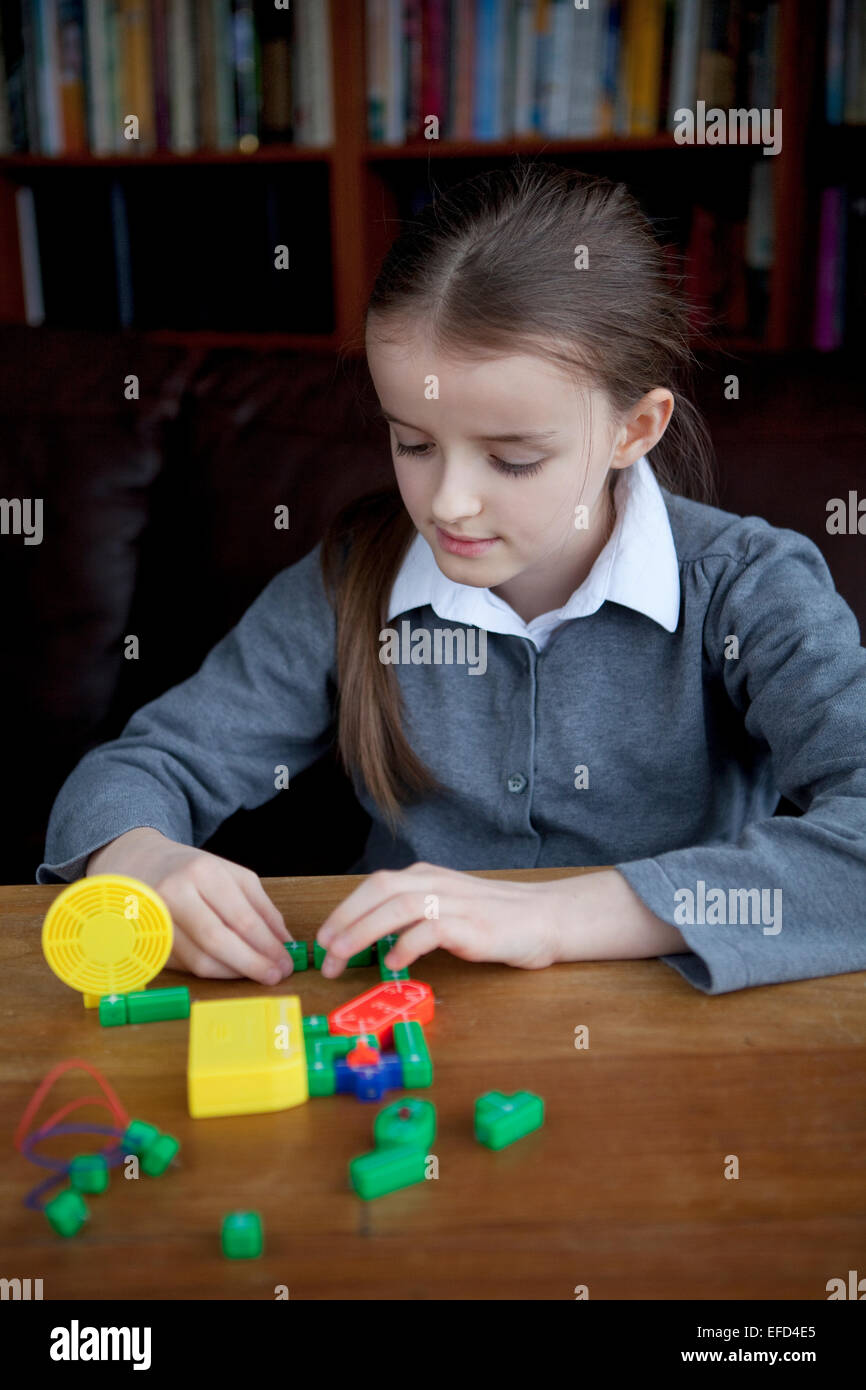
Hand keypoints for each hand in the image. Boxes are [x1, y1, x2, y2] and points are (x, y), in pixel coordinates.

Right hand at [86, 828, 294, 983]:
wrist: (139, 864)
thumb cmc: (191, 870)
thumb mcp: (230, 875)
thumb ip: (261, 907)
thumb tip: (284, 942)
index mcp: (202, 872)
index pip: (241, 917)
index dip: (267, 945)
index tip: (286, 961)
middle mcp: (175, 894)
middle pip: (219, 941)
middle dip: (252, 963)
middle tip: (276, 975)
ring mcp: (156, 920)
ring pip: (200, 960)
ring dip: (234, 972)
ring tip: (258, 974)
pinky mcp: (147, 941)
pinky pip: (187, 966)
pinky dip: (213, 971)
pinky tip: (231, 969)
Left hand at [315, 862, 563, 976]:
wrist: (546, 918)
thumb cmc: (495, 918)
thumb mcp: (446, 908)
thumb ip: (412, 917)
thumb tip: (369, 939)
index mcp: (426, 877)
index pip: (373, 885)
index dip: (343, 910)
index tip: (324, 938)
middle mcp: (436, 883)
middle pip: (377, 891)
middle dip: (344, 920)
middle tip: (324, 952)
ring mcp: (455, 902)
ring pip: (396, 907)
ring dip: (362, 932)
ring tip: (343, 958)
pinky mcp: (472, 925)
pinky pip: (429, 930)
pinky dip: (405, 945)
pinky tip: (394, 963)